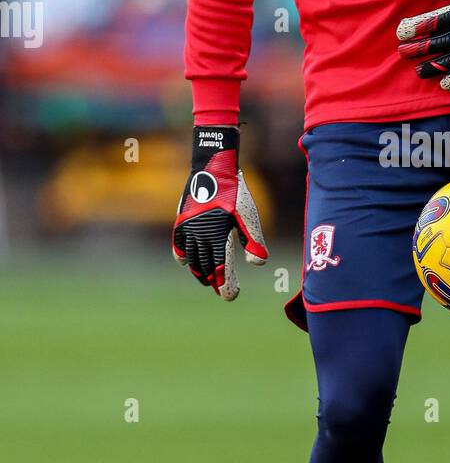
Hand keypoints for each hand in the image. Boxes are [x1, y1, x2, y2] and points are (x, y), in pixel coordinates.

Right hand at [172, 126, 267, 299]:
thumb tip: (258, 264)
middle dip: (215, 280)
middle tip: (222, 291)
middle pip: (206, 266)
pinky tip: (185, 262)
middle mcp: (199, 235)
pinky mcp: (181, 220)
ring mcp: (188, 228)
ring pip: (192, 258)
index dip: (225, 284)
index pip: (220, 268)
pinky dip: (182, 255)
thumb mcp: (248, 216)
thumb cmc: (235, 192)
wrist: (213, 166)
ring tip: (206, 280)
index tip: (230, 296)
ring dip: (199, 271)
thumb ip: (253, 240)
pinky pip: (178, 244)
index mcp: (217, 235)